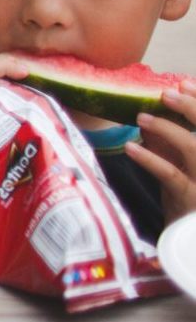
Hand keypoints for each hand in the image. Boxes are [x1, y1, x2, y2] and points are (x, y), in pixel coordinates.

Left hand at [127, 81, 195, 225]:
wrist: (190, 238)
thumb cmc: (186, 201)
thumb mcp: (181, 170)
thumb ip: (170, 147)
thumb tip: (150, 122)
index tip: (184, 82)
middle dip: (192, 108)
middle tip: (167, 93)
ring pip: (194, 148)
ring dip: (167, 129)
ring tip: (142, 118)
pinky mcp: (190, 198)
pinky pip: (170, 174)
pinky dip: (150, 158)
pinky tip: (131, 147)